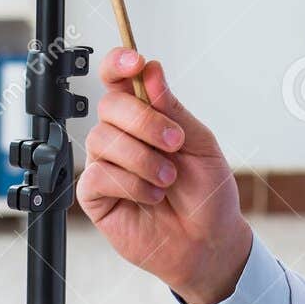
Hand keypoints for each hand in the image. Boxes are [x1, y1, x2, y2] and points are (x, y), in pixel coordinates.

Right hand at [77, 48, 251, 303]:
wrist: (209, 241)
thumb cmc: (207, 192)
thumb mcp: (200, 144)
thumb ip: (173, 109)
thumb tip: (151, 70)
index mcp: (145, 115)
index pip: (118, 78)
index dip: (119, 64)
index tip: (134, 63)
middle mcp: (121, 135)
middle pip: (109, 105)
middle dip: (144, 121)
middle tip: (175, 143)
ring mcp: (105, 164)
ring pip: (102, 139)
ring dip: (143, 159)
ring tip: (168, 180)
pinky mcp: (96, 195)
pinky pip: (98, 175)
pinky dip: (132, 185)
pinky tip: (152, 197)